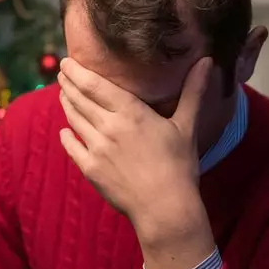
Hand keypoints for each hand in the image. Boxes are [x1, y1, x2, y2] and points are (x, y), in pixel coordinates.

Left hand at [57, 57, 215, 268]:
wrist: (165, 207)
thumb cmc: (179, 166)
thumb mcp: (186, 126)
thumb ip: (193, 91)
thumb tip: (207, 60)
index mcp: (130, 112)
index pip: (95, 85)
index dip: (78, 71)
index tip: (68, 61)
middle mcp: (108, 127)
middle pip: (80, 99)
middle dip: (68, 83)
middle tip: (61, 72)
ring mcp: (96, 148)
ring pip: (74, 120)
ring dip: (66, 104)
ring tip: (63, 93)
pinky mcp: (90, 169)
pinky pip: (72, 148)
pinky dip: (66, 136)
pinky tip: (64, 131)